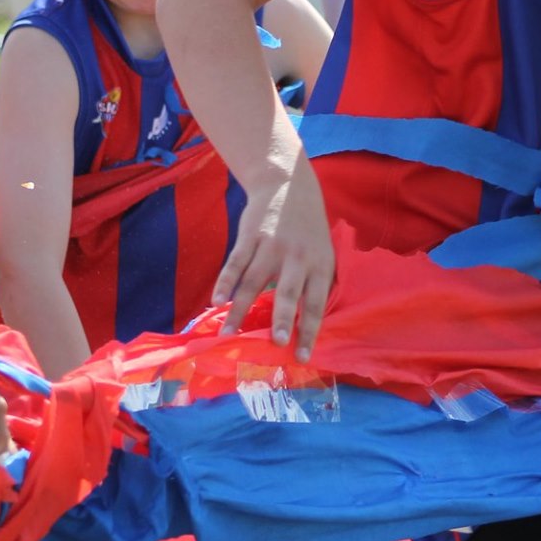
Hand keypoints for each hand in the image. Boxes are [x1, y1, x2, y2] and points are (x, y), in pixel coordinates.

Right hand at [213, 158, 334, 359]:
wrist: (288, 185)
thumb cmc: (308, 229)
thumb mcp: (323, 252)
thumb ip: (316, 284)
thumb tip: (308, 325)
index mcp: (320, 265)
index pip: (316, 303)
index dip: (309, 330)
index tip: (303, 356)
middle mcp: (297, 257)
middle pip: (288, 292)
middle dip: (281, 318)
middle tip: (274, 343)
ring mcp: (271, 246)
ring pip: (253, 282)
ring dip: (239, 309)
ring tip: (228, 333)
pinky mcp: (250, 237)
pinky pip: (235, 264)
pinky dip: (224, 282)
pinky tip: (216, 301)